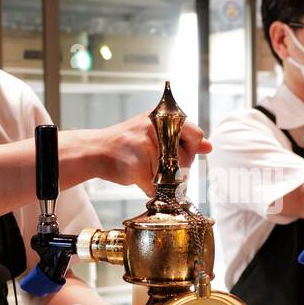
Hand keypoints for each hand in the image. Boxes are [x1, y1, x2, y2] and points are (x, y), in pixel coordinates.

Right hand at [86, 111, 211, 192]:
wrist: (94, 150)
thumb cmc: (127, 142)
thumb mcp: (155, 131)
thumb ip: (182, 137)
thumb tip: (209, 146)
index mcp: (162, 115)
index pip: (195, 133)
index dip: (191, 149)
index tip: (179, 154)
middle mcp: (155, 126)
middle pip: (186, 159)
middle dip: (177, 169)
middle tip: (158, 165)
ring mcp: (146, 146)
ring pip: (172, 176)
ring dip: (162, 181)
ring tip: (145, 168)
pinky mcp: (137, 166)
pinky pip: (156, 188)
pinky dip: (149, 189)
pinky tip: (139, 177)